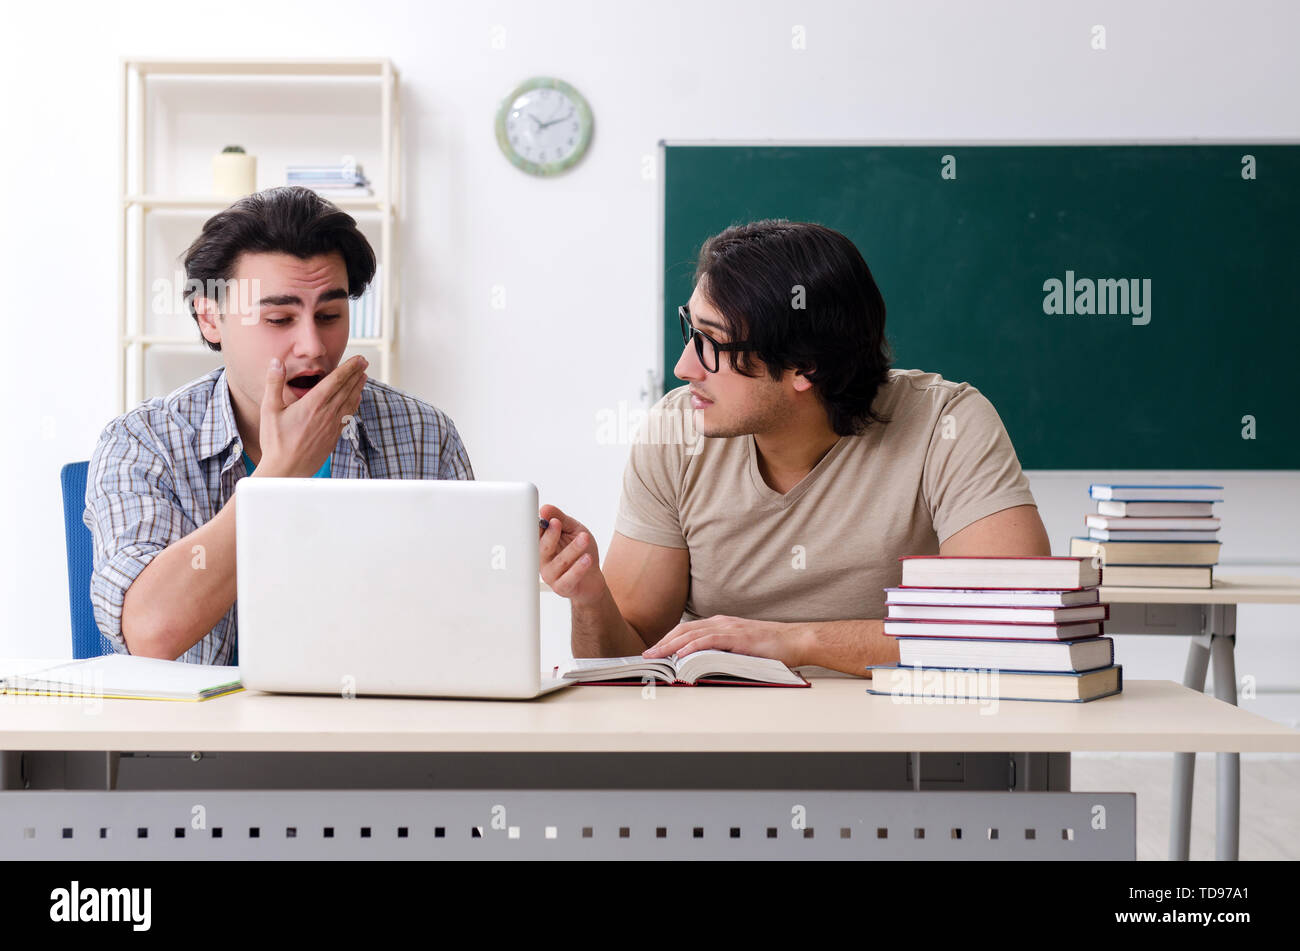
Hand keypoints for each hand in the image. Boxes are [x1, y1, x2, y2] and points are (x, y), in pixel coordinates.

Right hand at [254, 355, 366, 477]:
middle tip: (364, 363)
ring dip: (358, 387)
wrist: (286, 471)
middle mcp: (327, 414)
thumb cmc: (275, 442)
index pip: (336, 380)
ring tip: (364, 376)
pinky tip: (357, 399)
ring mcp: (332, 426)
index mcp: (313, 404)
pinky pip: (348, 416)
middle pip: (346, 389)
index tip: (359, 359)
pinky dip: (354, 404)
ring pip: (350, 402)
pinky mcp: (334, 437)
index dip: (349, 368)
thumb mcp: (269, 409)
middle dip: (356, 374)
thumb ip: (274, 383)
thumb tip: (276, 362)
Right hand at [538, 504, 605, 606]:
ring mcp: (550, 574)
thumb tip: (545, 509)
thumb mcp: (574, 530)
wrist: (592, 579)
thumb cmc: (581, 552)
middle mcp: (543, 559)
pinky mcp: (561, 587)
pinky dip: (578, 568)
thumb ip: (561, 519)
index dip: (538, 525)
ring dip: (572, 549)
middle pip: (542, 547)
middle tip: (557, 523)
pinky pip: (568, 578)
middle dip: (550, 535)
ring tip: (584, 539)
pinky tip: (587, 558)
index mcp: (542, 544)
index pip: (535, 533)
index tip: (544, 516)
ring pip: (559, 562)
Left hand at [642, 615, 810, 668]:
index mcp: (721, 624)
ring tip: (656, 656)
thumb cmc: (771, 647)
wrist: (795, 640)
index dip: (669, 639)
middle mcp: (722, 622)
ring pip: (692, 634)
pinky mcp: (737, 637)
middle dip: (663, 642)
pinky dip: (692, 647)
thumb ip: (722, 652)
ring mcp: (729, 628)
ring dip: (671, 645)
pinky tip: (681, 655)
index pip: (688, 629)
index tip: (655, 650)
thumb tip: (701, 665)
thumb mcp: (740, 648)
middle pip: (684, 630)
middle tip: (647, 655)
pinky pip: (710, 640)